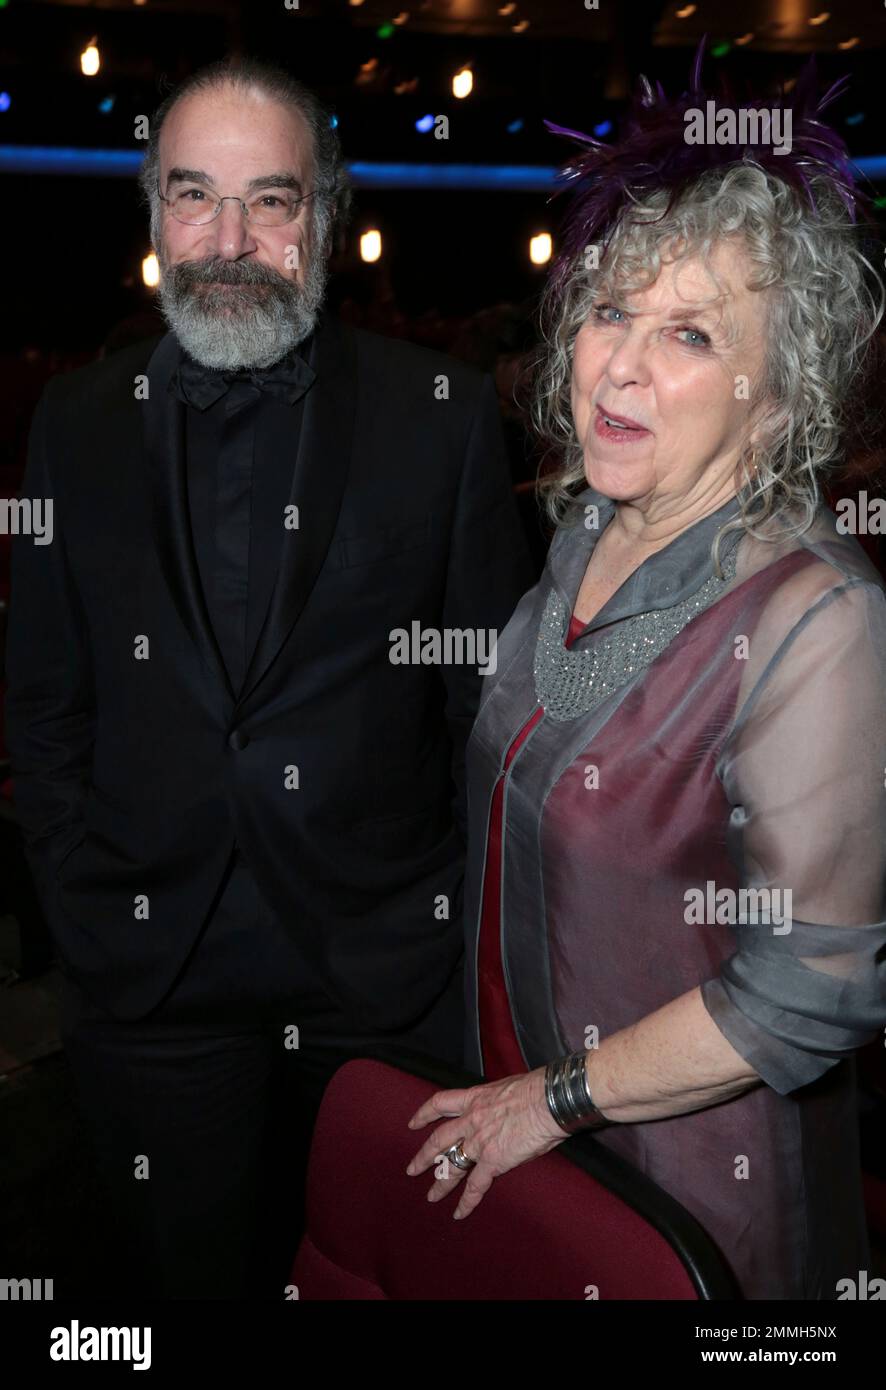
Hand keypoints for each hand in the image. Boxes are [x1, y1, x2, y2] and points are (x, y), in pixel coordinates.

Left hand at [405, 1066, 566, 1219]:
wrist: (549, 1100)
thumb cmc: (536, 1089)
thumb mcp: (507, 1087)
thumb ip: (497, 1101)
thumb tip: (503, 1108)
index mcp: (475, 1098)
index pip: (440, 1104)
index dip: (424, 1114)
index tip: (414, 1123)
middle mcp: (471, 1121)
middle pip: (439, 1140)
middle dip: (424, 1156)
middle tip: (412, 1169)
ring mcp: (479, 1142)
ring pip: (452, 1165)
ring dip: (440, 1182)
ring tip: (431, 1196)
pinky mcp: (493, 1161)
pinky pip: (475, 1186)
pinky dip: (466, 1201)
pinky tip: (459, 1213)